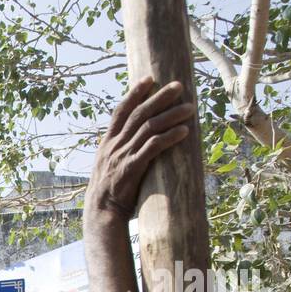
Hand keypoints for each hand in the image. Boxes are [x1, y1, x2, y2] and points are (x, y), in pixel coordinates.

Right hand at [84, 77, 195, 227]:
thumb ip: (119, 152)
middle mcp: (114, 145)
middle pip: (139, 114)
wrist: (101, 212)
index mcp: (107, 143)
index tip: (149, 79)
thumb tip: (134, 143)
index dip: (134, 93)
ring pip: (149, 127)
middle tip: (178, 86)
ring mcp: (123, 155)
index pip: (120, 111)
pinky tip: (184, 131)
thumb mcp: (108, 166)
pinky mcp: (132, 168)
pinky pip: (153, 147)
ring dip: (171, 115)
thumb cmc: (109, 192)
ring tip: (189, 108)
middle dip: (159, 97)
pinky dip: (170, 137)